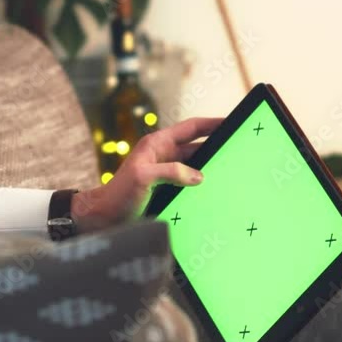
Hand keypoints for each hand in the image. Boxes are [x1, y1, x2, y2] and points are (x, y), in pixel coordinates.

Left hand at [72, 117, 223, 231]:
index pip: (191, 128)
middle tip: (238, 149)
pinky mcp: (167, 191)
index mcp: (157, 144)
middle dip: (216, 147)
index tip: (231, 121)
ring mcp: (166, 174)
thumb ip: (170, 172)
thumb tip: (199, 176)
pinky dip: (203, 188)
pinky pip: (190, 185)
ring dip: (211, 169)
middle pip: (197, 147)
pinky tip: (216, 194)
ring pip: (195, 168)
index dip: (211, 123)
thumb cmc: (118, 195)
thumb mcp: (143, 177)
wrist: (103, 219)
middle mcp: (163, 156)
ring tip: (232, 172)